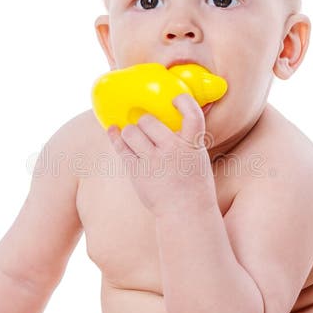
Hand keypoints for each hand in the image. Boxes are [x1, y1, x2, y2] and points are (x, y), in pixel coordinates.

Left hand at [106, 93, 216, 217]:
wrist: (186, 213)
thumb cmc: (193, 185)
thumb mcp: (199, 158)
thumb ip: (189, 139)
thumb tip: (177, 116)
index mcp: (193, 144)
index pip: (192, 113)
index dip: (182, 101)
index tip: (174, 99)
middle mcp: (173, 149)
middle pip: (149, 120)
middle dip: (144, 121)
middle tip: (145, 127)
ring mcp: (154, 161)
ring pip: (131, 131)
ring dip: (130, 131)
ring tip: (133, 136)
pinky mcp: (138, 172)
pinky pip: (121, 147)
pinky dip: (115, 137)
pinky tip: (113, 131)